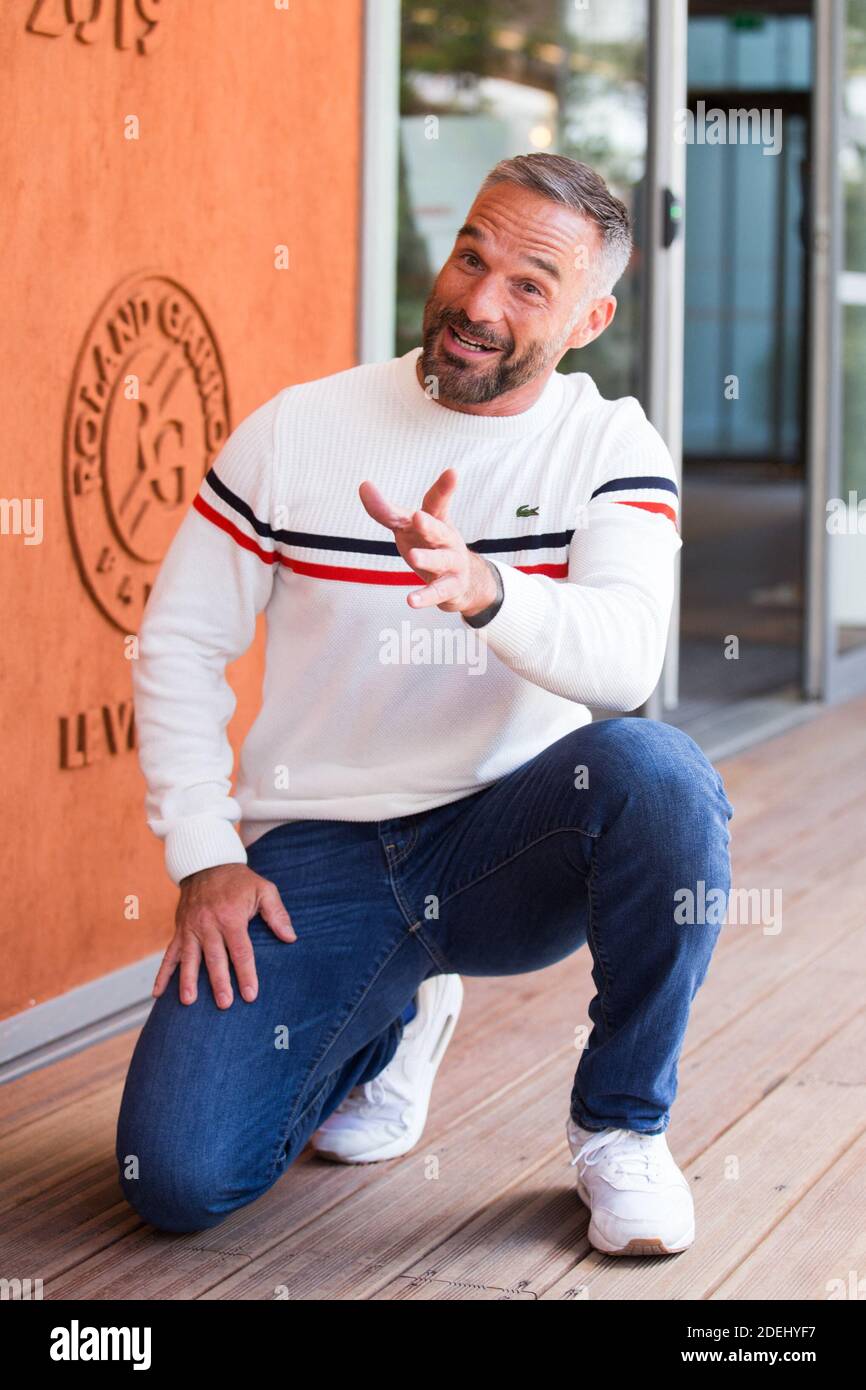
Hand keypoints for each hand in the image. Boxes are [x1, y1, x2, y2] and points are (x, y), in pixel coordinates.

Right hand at [152, 863, 295, 1008]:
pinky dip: (162, 974)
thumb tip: (291, 938)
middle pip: (214, 958)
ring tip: (188, 1002)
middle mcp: (208, 924)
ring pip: (189, 958)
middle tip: (224, 1004)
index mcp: (231, 917)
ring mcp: (191, 928)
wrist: (207, 864)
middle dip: (219, 982)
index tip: (250, 995)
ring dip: (188, 981)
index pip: (240, 950)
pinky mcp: (180, 931)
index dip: (246, 973)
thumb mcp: (264, 890)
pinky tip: (157, 993)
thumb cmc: (240, 881)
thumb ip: (277, 914)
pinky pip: (170, 954)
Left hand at [358, 468, 497, 615]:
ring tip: (413, 557)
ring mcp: (452, 563)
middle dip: (429, 524)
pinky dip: (425, 597)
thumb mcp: (407, 527)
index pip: (437, 502)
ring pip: (440, 560)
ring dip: (427, 558)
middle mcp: (447, 539)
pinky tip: (410, 601)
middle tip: (418, 516)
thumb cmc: (428, 545)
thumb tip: (363, 485)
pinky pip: (438, 592)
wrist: (461, 580)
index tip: (453, 472)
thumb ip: (386, 511)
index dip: (444, 488)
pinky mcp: (451, 588)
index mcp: (436, 520)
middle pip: (438, 530)